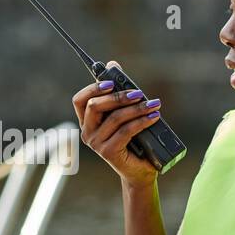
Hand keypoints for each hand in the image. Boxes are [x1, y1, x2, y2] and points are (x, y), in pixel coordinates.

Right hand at [70, 60, 162, 188]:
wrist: (140, 170)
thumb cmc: (134, 140)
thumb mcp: (126, 113)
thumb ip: (119, 92)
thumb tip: (112, 64)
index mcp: (87, 122)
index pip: (79, 100)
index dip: (92, 88)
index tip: (110, 82)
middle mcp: (87, 133)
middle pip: (95, 106)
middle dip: (118, 96)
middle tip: (139, 93)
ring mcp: (96, 144)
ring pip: (115, 118)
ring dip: (137, 108)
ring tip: (154, 104)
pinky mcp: (108, 152)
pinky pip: (125, 131)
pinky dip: (142, 121)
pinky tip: (154, 116)